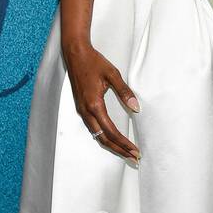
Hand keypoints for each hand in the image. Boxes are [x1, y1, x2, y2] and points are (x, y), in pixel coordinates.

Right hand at [63, 42, 140, 162]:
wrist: (75, 54)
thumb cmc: (94, 62)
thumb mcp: (113, 74)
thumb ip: (125, 92)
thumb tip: (136, 108)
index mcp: (94, 105)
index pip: (111, 131)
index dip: (124, 143)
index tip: (135, 151)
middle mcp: (86, 111)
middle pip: (104, 138)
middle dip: (119, 149)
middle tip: (134, 158)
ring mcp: (82, 111)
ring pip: (97, 135)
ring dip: (112, 145)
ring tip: (126, 152)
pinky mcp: (82, 108)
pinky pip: (93, 128)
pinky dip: (104, 137)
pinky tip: (112, 139)